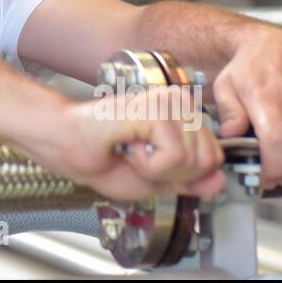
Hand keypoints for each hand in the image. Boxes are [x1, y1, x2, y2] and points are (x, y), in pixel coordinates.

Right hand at [16, 93, 224, 201]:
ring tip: (132, 151)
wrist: (62, 142)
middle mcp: (178, 102)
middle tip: (139, 159)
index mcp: (179, 115)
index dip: (184, 176)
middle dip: (174, 174)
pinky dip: (149, 166)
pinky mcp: (155, 108)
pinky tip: (128, 147)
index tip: (149, 164)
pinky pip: (175, 156)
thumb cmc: (96, 155)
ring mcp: (167, 102)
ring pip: (194, 160)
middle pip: (209, 160)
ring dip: (158, 170)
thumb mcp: (153, 180)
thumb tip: (219, 180)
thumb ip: (188, 180)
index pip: (214, 157)